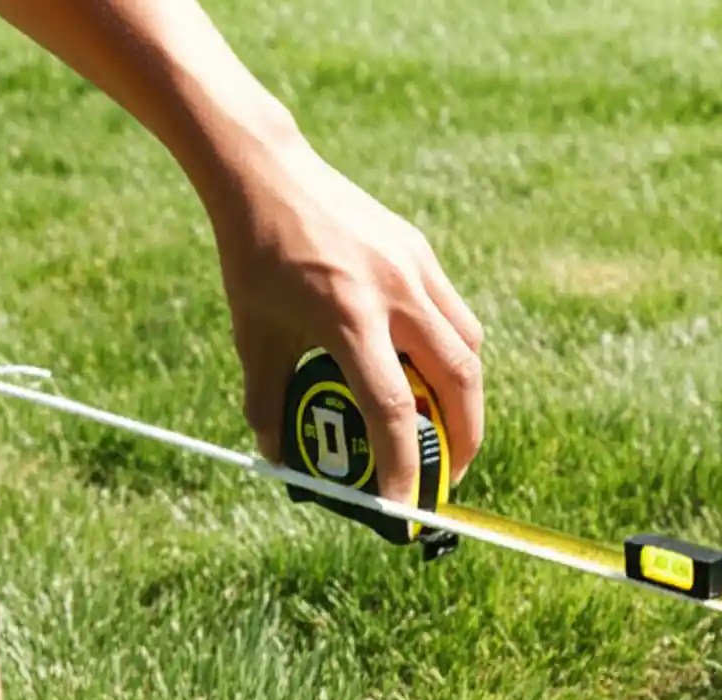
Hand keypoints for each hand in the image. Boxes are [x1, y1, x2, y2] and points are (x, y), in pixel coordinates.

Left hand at [206, 132, 484, 503]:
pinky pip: (455, 313)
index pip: (392, 407)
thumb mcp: (253, 333)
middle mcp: (395, 293)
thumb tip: (278, 457)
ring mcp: (416, 268)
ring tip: (446, 424)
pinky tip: (426, 366)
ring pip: (468, 346)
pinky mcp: (420, 251)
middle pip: (459, 380)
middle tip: (450, 471)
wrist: (267, 172)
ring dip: (466, 395)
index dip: (402, 463)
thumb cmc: (254, 255)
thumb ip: (266, 398)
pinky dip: (452, 351)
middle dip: (464, 436)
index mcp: (349, 318)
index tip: (402, 504)